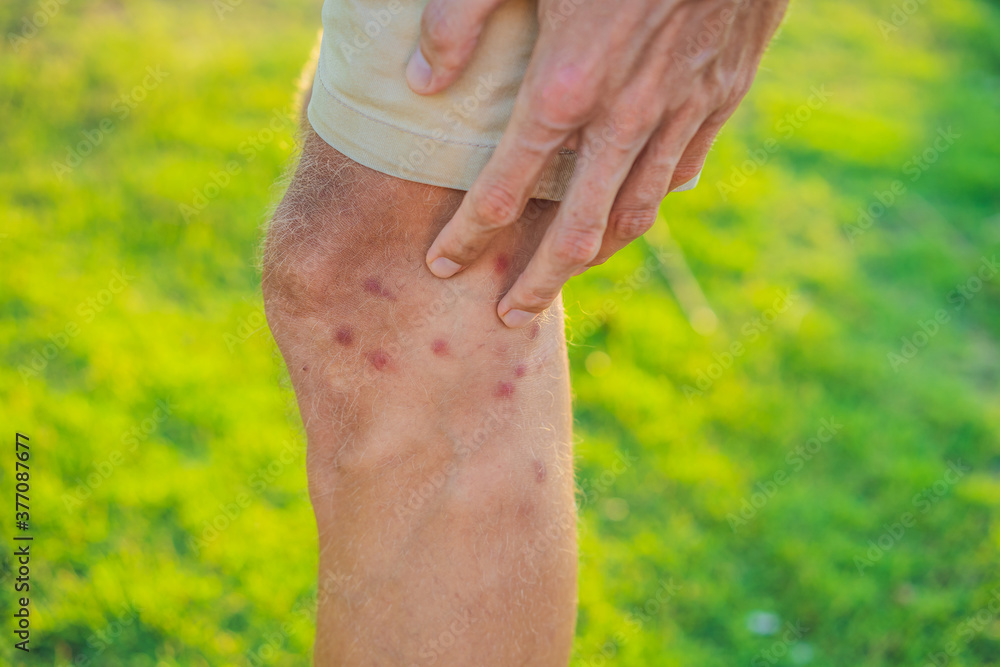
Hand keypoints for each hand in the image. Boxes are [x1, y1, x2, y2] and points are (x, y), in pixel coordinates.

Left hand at [408, 0, 786, 326]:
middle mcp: (624, 116)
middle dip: (535, 282)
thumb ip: (459, 17)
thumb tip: (422, 80)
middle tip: (508, 315)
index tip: (441, 263)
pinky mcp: (722, 95)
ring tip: (564, 277)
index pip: (502, 190)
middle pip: (575, 232)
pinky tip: (630, 209)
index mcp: (564, 85)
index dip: (467, 235)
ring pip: (635, 214)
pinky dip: (651, 200)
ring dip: (595, 256)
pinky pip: (683, 171)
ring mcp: (680, 110)